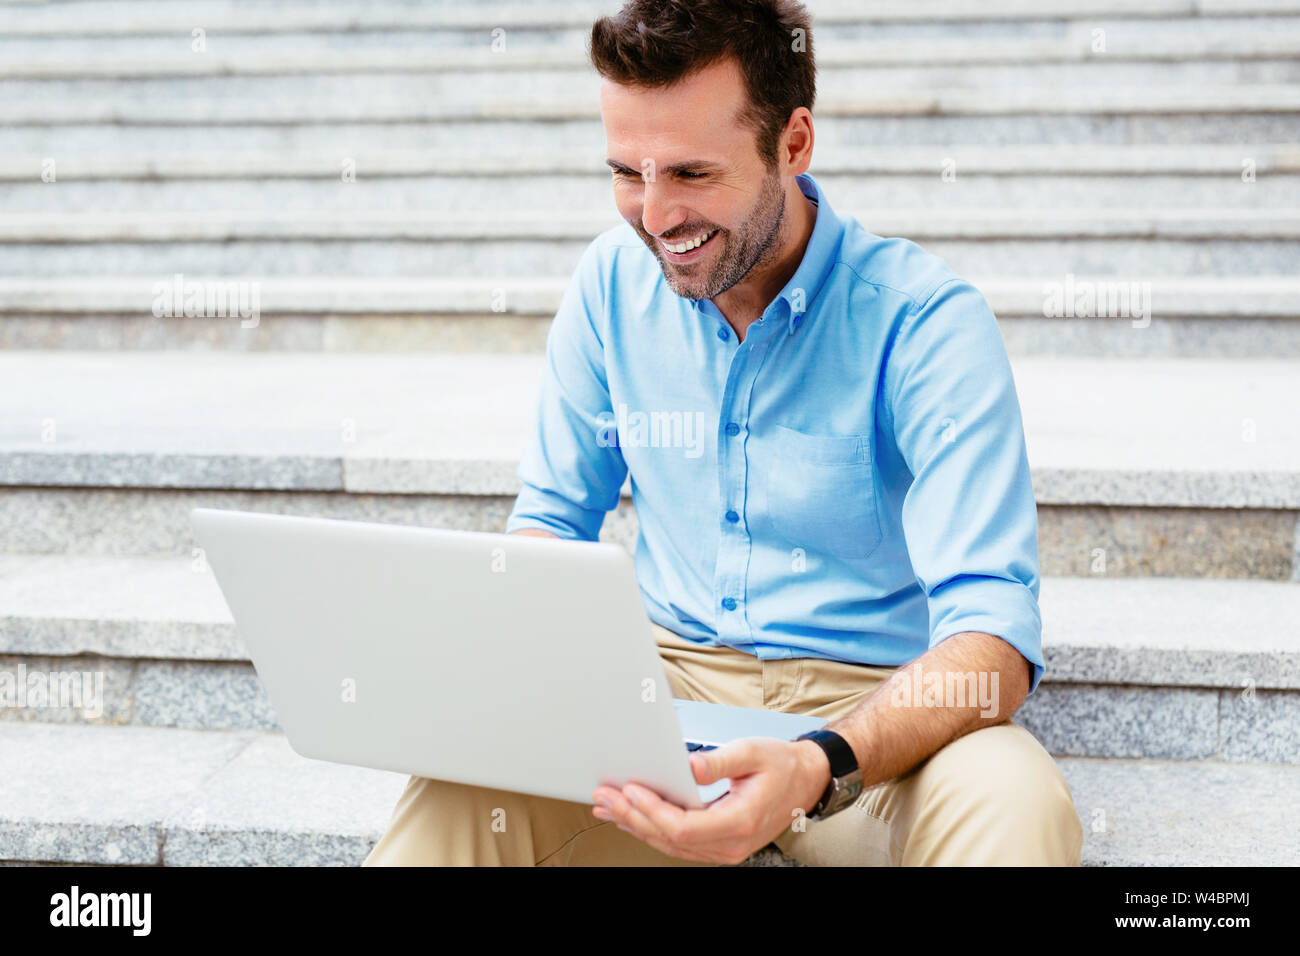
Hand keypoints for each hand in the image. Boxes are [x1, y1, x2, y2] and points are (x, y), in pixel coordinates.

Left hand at [590, 737, 830, 863]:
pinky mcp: (719, 844)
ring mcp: (725, 849)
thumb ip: (719, 761)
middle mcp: (731, 844)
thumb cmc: (782, 765)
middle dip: (632, 816)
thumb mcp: (753, 752)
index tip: (630, 789)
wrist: (805, 781)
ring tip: (608, 806)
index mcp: (739, 821)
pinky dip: (652, 829)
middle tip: (604, 797)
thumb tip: (688, 767)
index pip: (683, 826)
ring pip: (670, 844)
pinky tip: (632, 817)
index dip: (652, 810)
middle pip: (670, 839)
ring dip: (636, 824)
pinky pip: (679, 842)